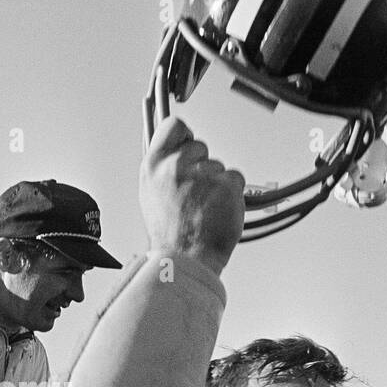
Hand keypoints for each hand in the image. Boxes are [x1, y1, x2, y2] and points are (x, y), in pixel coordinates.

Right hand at [140, 116, 244, 276]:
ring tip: (204, 207)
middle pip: (200, 146)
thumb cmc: (170, 235)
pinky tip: (218, 210)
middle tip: (195, 192)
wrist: (185, 260)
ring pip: (219, 166)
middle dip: (202, 166)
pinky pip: (235, 179)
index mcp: (153, 166)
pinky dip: (232, 194)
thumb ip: (162, 169)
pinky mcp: (226, 184)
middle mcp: (176, 166)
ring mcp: (202, 174)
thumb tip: (172, 151)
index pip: (174, 126)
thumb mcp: (151, 195)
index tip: (188, 144)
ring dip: (217, 183)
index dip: (184, 135)